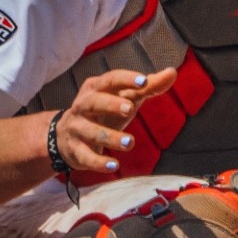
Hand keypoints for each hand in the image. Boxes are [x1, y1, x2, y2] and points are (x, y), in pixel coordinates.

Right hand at [55, 67, 176, 174]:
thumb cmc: (104, 112)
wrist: (66, 137)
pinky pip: (86, 156)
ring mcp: (77, 128)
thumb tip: (172, 72)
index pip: (110, 79)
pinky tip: (114, 165)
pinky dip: (99, 162)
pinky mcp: (75, 150)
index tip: (144, 81)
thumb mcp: (125, 98)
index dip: (126, 79)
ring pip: (92, 131)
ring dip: (110, 137)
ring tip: (130, 142)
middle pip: (95, 102)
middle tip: (130, 108)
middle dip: (111, 104)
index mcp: (95, 88)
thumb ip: (148, 87)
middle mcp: (82, 105)